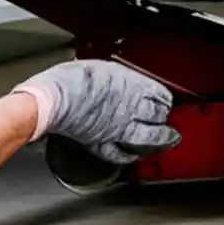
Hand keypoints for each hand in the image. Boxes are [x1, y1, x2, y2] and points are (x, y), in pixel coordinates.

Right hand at [11, 60, 180, 164]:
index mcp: (134, 87)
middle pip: (158, 117)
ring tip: (168, 141)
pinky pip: (121, 152)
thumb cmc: (72, 79)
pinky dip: (129, 155)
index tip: (166, 102)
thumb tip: (115, 78)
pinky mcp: (102, 143)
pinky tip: (133, 155)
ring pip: (148, 138)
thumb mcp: (101, 68)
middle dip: (165, 119)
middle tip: (169, 122)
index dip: (165, 100)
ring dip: (160, 140)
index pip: (160, 96)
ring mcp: (119, 128)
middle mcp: (132, 109)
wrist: (54, 101)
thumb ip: (115, 77)